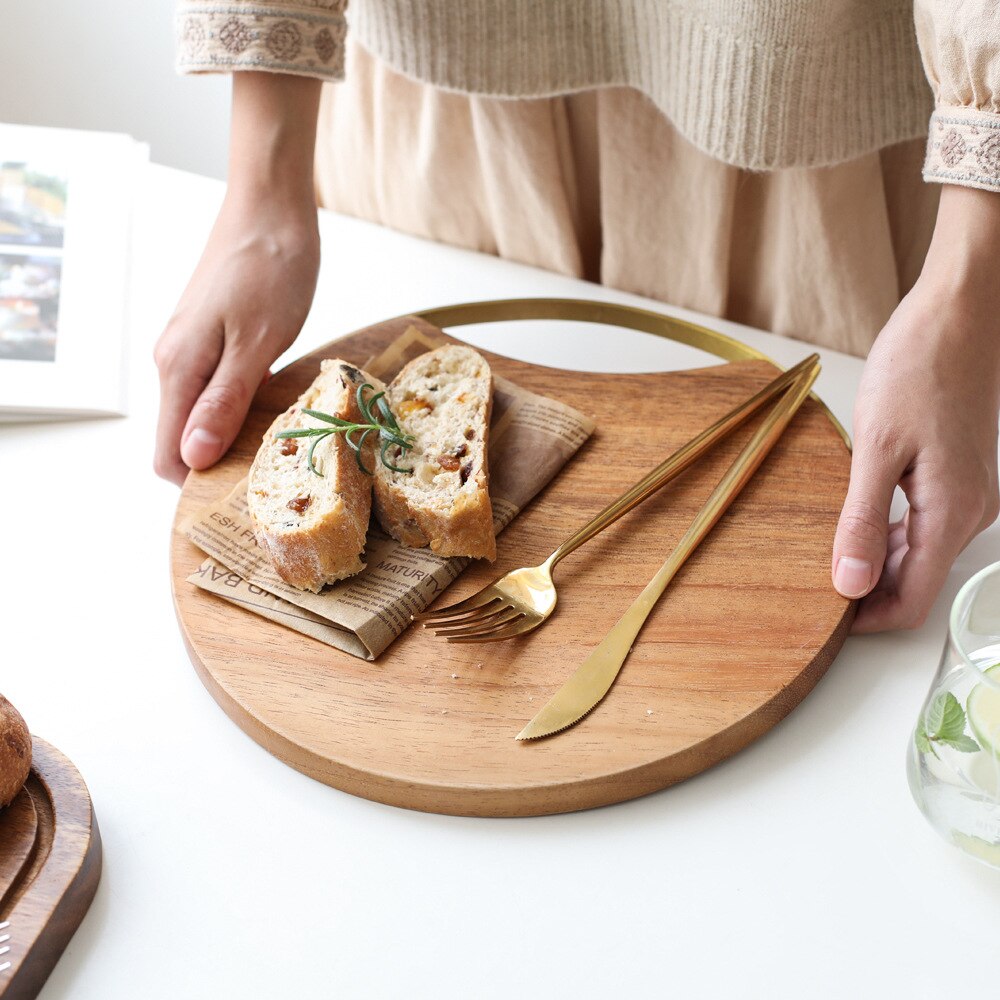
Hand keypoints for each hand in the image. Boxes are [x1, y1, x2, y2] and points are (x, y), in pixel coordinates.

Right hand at [153, 189, 318, 483]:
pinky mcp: (212, 337)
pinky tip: (276, 410)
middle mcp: (175, 362)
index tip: (243, 498)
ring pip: (201, 414)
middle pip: (183, 438)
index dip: (199, 484)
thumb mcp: (256, 342)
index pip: (168, 454)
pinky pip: (217, 389)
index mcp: (179, 368)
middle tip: (273, 478)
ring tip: (281, 449)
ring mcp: (192, 348)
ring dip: (233, 436)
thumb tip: (193, 458)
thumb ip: (223, 401)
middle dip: (218, 465)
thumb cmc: (270, 268)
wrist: (272, 207)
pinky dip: (241, 408)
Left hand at [831, 187, 999, 631]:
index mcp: (952, 513)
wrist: (959, 315)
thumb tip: (850, 584)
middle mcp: (969, 513)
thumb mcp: (876, 448)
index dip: (865, 619)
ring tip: (824, 558)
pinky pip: (923, 525)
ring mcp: (968, 495)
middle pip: (915, 582)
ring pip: (919, 555)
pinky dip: (889, 535)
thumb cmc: (920, 367)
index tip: (821, 619)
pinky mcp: (958, 476)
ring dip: (875, 564)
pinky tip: (855, 524)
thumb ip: (863, 522)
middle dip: (867, 594)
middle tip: (810, 589)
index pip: (911, 601)